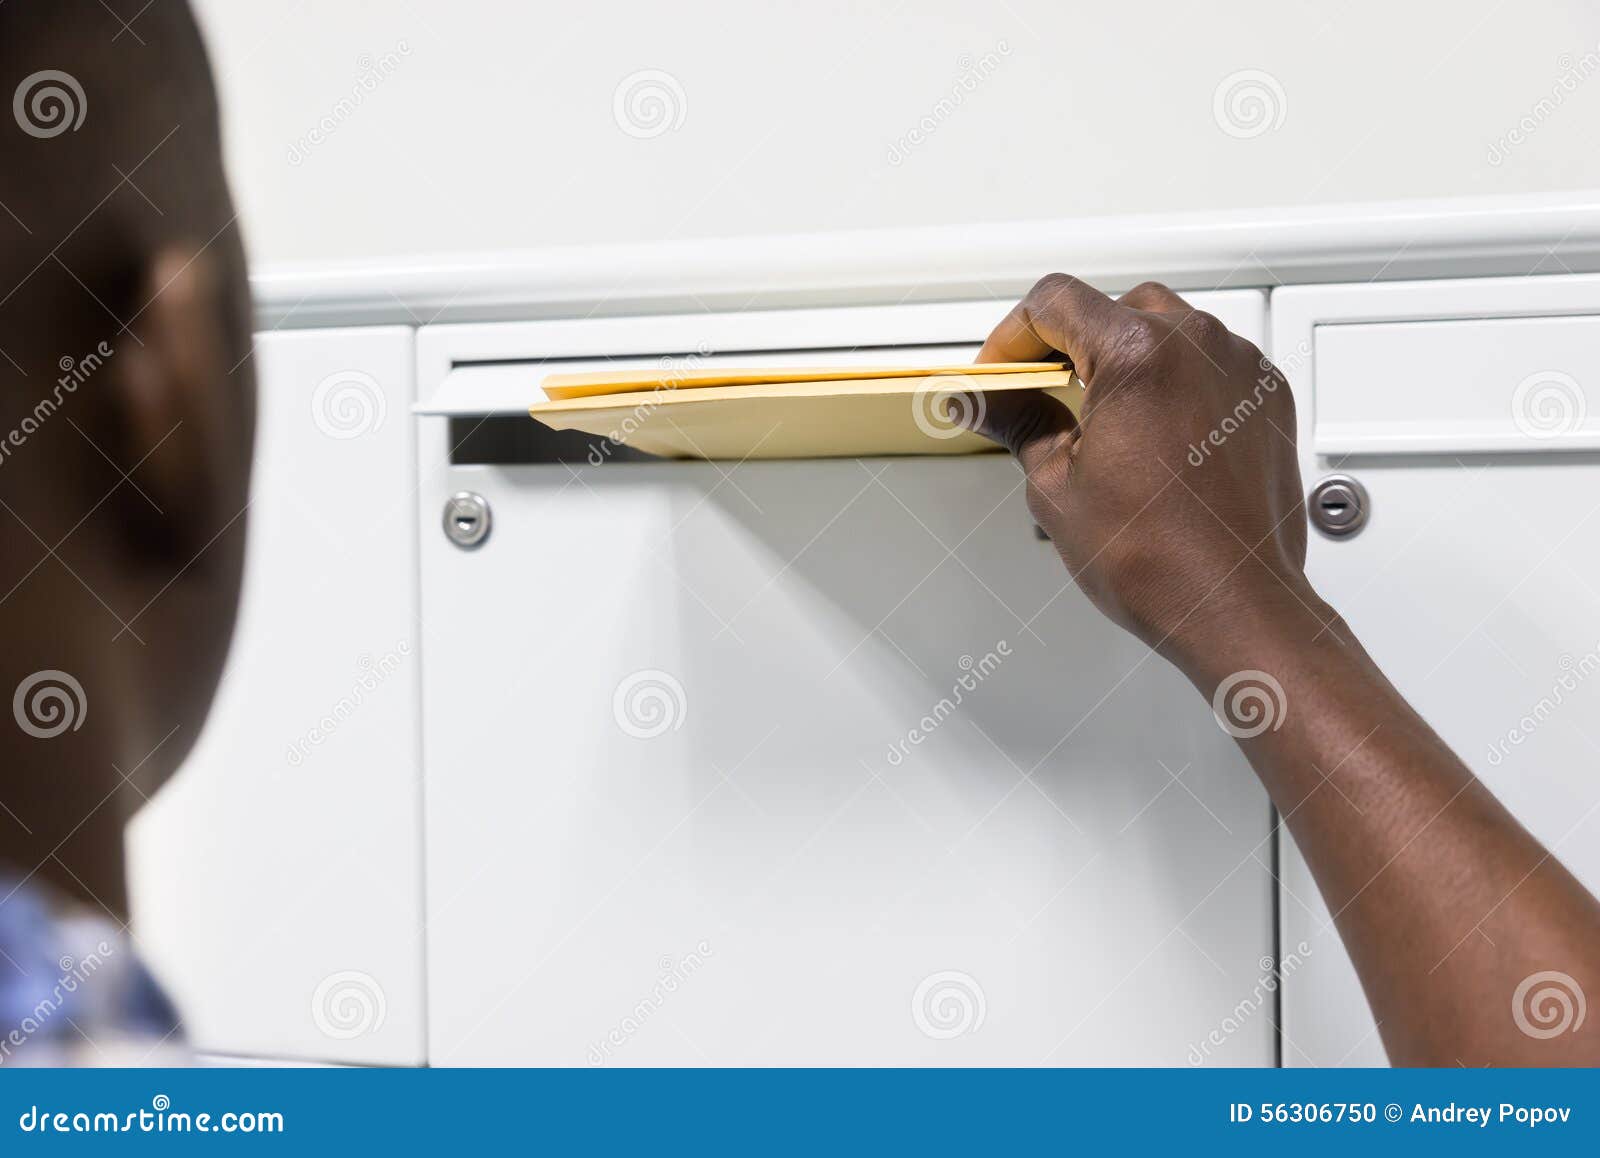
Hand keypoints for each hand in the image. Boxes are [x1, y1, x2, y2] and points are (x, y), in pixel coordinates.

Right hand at [957, 275, 1312, 672]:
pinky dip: (1176, 383)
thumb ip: (1018, 421)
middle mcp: (1198, 347)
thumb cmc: (1158, 559)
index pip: (1057, 301)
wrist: (1233, 605)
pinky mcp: (1266, 400)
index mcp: (1138, 354)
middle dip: (1071, 342)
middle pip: (1115, 307)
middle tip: (1042, 391)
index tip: (1004, 368)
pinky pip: (1211, 365)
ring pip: (1169, 330)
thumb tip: (985, 401)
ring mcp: (1241, 370)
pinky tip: (1152, 433)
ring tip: (1100, 417)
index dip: (1014, 333)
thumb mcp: (1056, 486)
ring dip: (1127, 358)